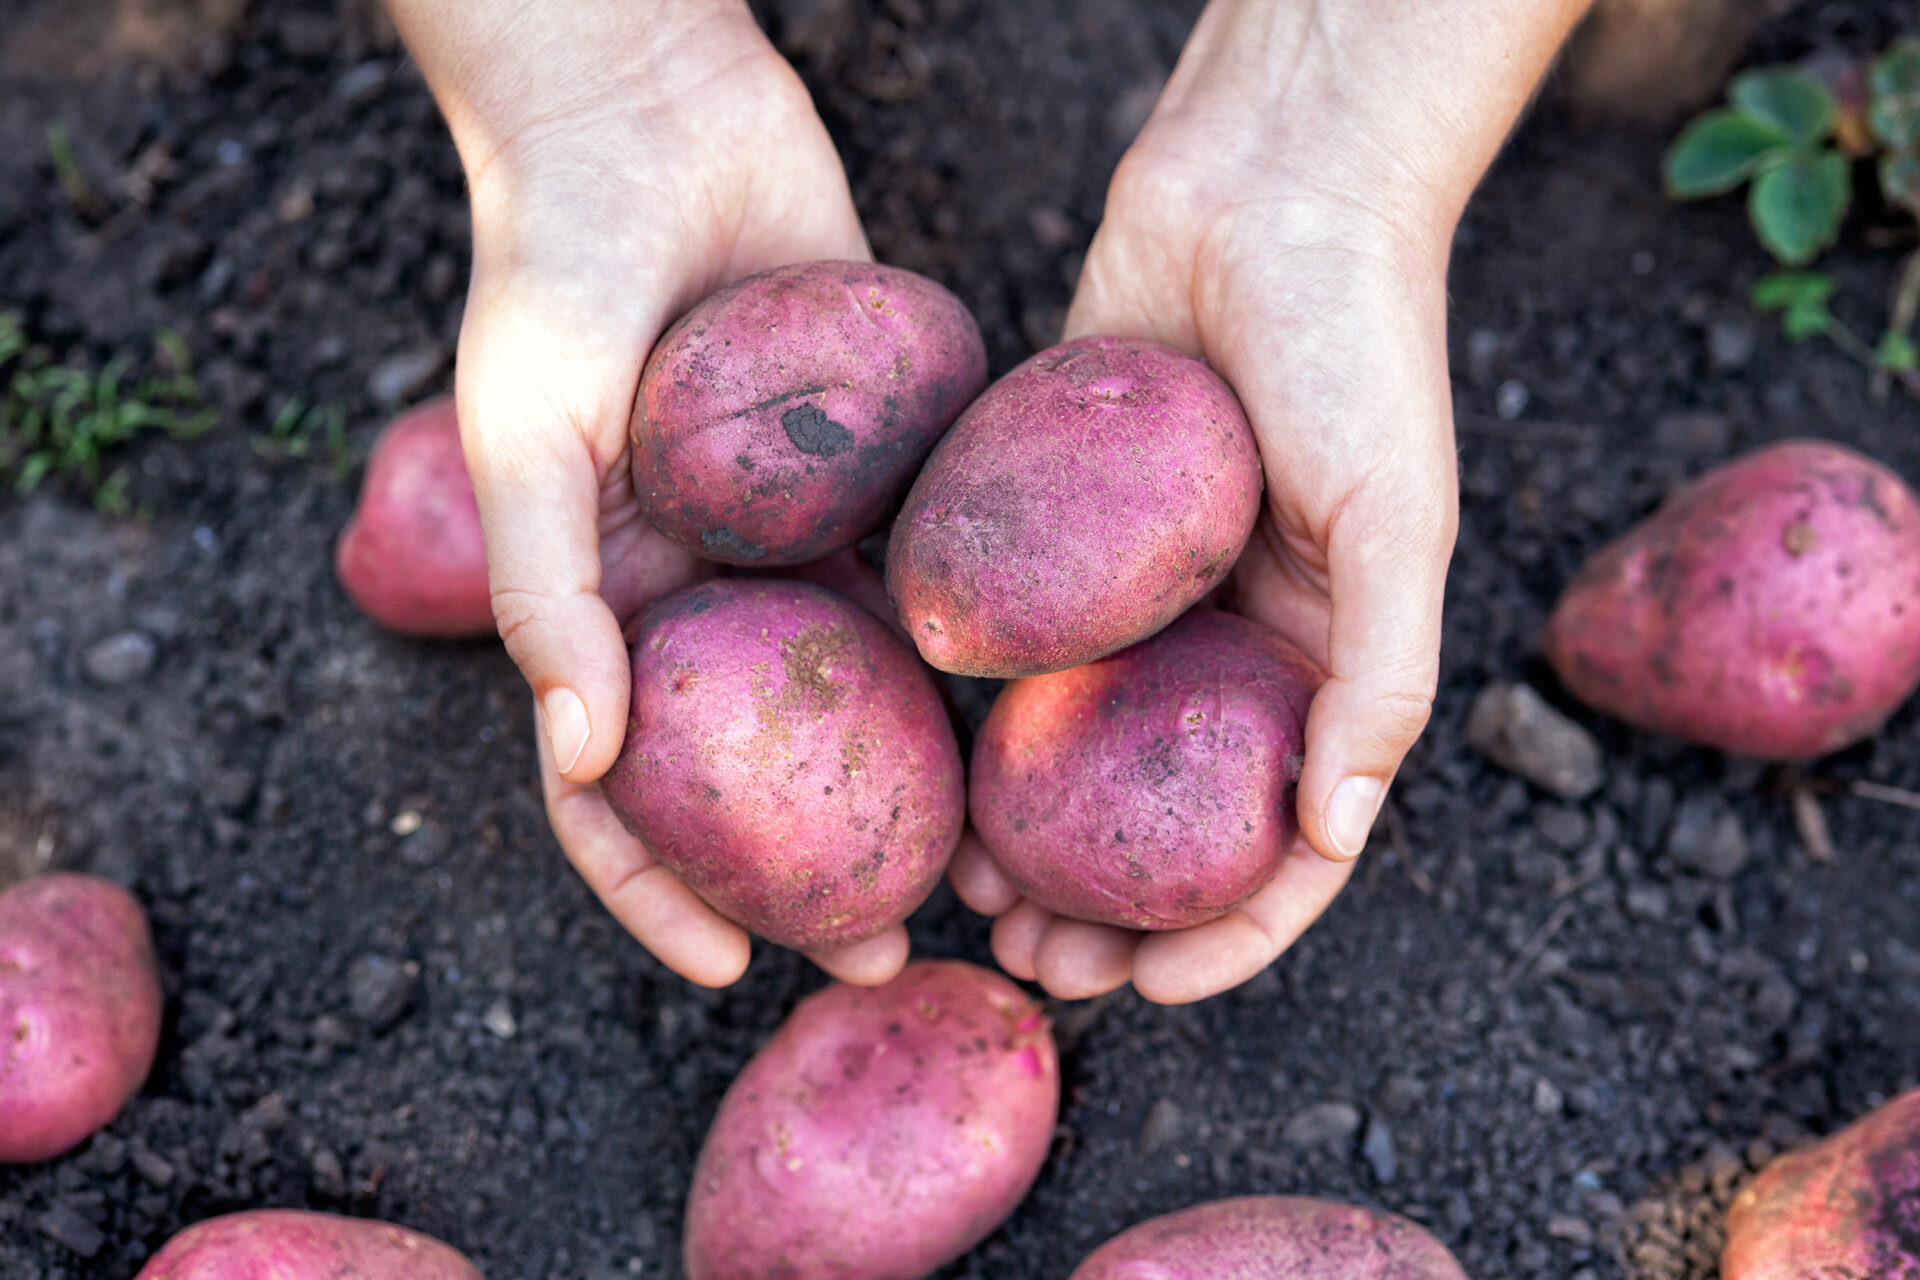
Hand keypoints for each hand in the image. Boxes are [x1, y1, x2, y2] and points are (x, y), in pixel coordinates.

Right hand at [387, 0, 904, 986]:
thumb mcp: (522, 433)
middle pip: (757, 771)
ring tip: (983, 875)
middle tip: (893, 950)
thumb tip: (581, 754)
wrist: (650, 111)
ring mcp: (794, 539)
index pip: (613, 790)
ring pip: (858, 695)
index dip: (657, 891)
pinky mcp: (878, 473)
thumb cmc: (552, 267)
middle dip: (813, 874)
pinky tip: (1035, 726)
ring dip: (912, 792)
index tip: (734, 969)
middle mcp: (703, 592)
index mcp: (605, 604)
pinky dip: (971, 659)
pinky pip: (927, 579)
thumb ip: (541, 590)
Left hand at [950, 0, 1589, 1002]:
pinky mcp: (1065, 533)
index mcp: (1327, 663)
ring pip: (1078, 752)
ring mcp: (1146, 595)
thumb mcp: (1398, 517)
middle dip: (1108, 911)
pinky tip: (922, 753)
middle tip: (1027, 956)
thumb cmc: (1357, 344)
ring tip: (961, 888)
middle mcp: (1234, 645)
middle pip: (1165, 821)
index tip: (1142, 987)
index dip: (1227, 935)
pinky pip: (1020, 644)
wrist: (1264, 187)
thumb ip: (1381, 677)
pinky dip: (980, 716)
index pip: (1289, 845)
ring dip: (1026, 834)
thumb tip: (1330, 835)